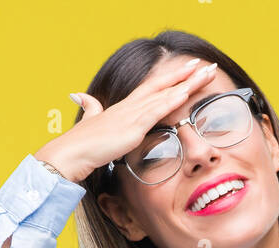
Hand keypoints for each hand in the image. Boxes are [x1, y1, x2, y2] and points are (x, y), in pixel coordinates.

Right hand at [35, 58, 218, 182]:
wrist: (72, 153)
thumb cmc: (80, 142)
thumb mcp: (88, 121)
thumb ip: (90, 107)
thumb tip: (80, 94)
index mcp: (124, 106)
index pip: (152, 87)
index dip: (170, 77)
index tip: (188, 69)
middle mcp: (131, 106)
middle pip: (163, 85)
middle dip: (186, 74)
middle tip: (206, 65)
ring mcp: (133, 115)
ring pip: (166, 94)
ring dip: (188, 83)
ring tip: (207, 72)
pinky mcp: (133, 127)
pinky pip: (156, 111)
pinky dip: (172, 100)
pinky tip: (185, 93)